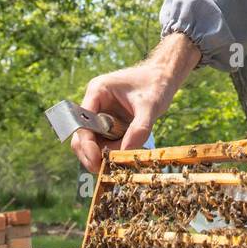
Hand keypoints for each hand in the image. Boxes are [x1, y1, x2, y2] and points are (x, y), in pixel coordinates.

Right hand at [71, 33, 199, 174]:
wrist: (164, 77)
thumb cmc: (156, 84)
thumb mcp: (151, 105)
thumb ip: (139, 128)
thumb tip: (126, 153)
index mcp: (97, 91)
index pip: (82, 122)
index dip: (87, 144)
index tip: (97, 161)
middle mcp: (94, 104)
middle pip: (82, 136)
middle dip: (91, 154)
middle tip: (105, 170)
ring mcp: (100, 115)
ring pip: (92, 142)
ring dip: (103, 155)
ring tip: (122, 160)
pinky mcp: (109, 124)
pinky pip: (105, 142)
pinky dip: (112, 152)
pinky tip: (126, 155)